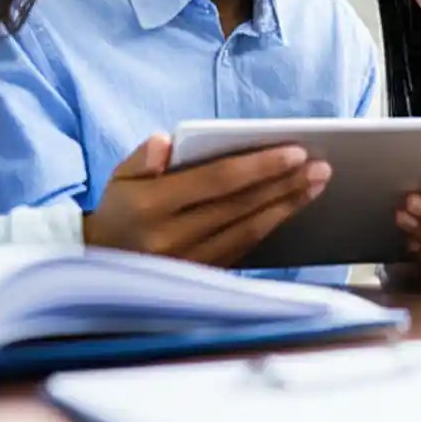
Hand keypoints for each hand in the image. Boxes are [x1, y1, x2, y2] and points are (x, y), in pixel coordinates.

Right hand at [83, 134, 330, 266]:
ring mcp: (190, 264)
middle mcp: (171, 239)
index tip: (295, 152)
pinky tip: (292, 210)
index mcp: (150, 207)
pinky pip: (245, 251)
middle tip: (321, 167)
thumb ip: (143, 158)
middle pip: (242, 206)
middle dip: (286, 184)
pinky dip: (271, 228)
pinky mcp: (202, 280)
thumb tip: (167, 141)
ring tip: (316, 185)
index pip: (217, 180)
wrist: (99, 268)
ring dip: (287, 206)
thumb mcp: (118, 178)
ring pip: (250, 231)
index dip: (259, 165)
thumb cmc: (119, 212)